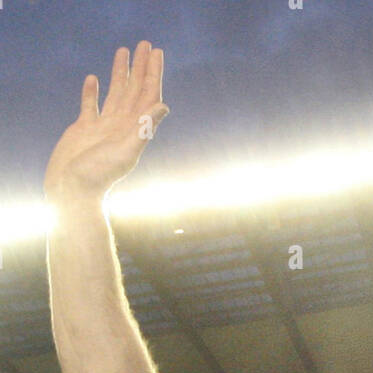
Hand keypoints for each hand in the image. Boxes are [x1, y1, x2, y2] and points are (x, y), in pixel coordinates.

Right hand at [45, 42, 167, 202]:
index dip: (153, 74)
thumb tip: (163, 106)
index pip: (147, 95)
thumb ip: (144, 128)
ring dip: (120, 73)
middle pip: (134, 90)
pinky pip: (90, 105)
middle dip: (141, 67)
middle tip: (145, 44)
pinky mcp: (83, 129)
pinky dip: (92, 92)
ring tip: (123, 51)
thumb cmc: (98, 176)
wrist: (72, 191)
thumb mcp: (125, 151)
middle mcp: (120, 126)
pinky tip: (93, 79)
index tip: (156, 52)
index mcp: (133, 129)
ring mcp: (102, 127)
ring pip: (115, 93)